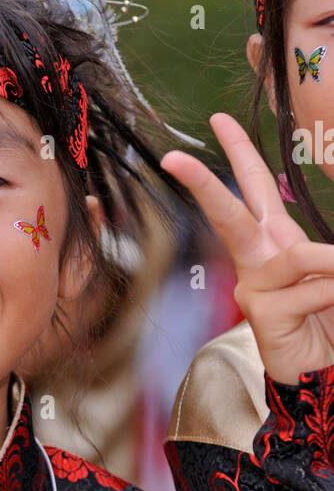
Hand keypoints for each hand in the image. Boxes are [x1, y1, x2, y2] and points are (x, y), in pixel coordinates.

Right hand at [162, 113, 333, 383]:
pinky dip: (328, 294)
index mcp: (274, 242)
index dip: (240, 152)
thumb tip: (329, 249)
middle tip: (173, 158)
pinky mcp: (259, 312)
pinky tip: (329, 309)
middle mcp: (257, 261)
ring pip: (294, 255)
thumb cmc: (329, 320)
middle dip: (203, 183)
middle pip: (231, 211)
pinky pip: (304, 291)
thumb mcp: (332, 273)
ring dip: (330, 266)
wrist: (323, 371)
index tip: (220, 119)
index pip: (255, 188)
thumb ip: (325, 254)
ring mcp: (253, 287)